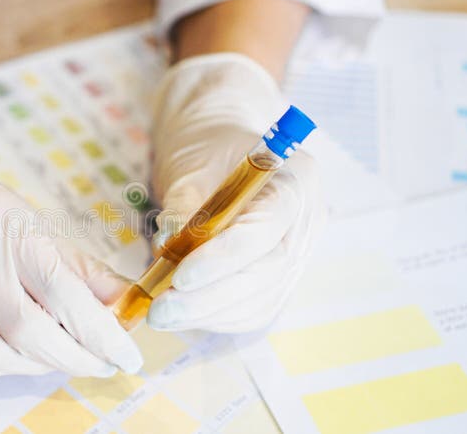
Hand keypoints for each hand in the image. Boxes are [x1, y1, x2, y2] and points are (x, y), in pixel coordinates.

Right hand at [0, 124, 141, 385]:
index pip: (61, 293)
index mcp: (3, 229)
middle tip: (97, 363)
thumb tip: (127, 305)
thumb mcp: (39, 229)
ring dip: (33, 365)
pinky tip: (4, 353)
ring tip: (50, 353)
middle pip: (27, 331)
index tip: (126, 356)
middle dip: (72, 357)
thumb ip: (83, 271)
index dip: (99, 333)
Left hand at [146, 53, 324, 332]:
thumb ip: (183, 206)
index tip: (180, 277)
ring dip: (208, 314)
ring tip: (162, 314)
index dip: (223, 258)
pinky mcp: (280, 279)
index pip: (266, 229)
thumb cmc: (205, 149)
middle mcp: (307, 222)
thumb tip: (168, 250)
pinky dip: (216, 317)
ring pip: (260, 300)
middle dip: (209, 298)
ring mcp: (298, 254)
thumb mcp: (190, 165)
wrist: (221, 150)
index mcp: (294, 180)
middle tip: (160, 311)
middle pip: (267, 274)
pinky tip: (182, 315)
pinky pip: (253, 310)